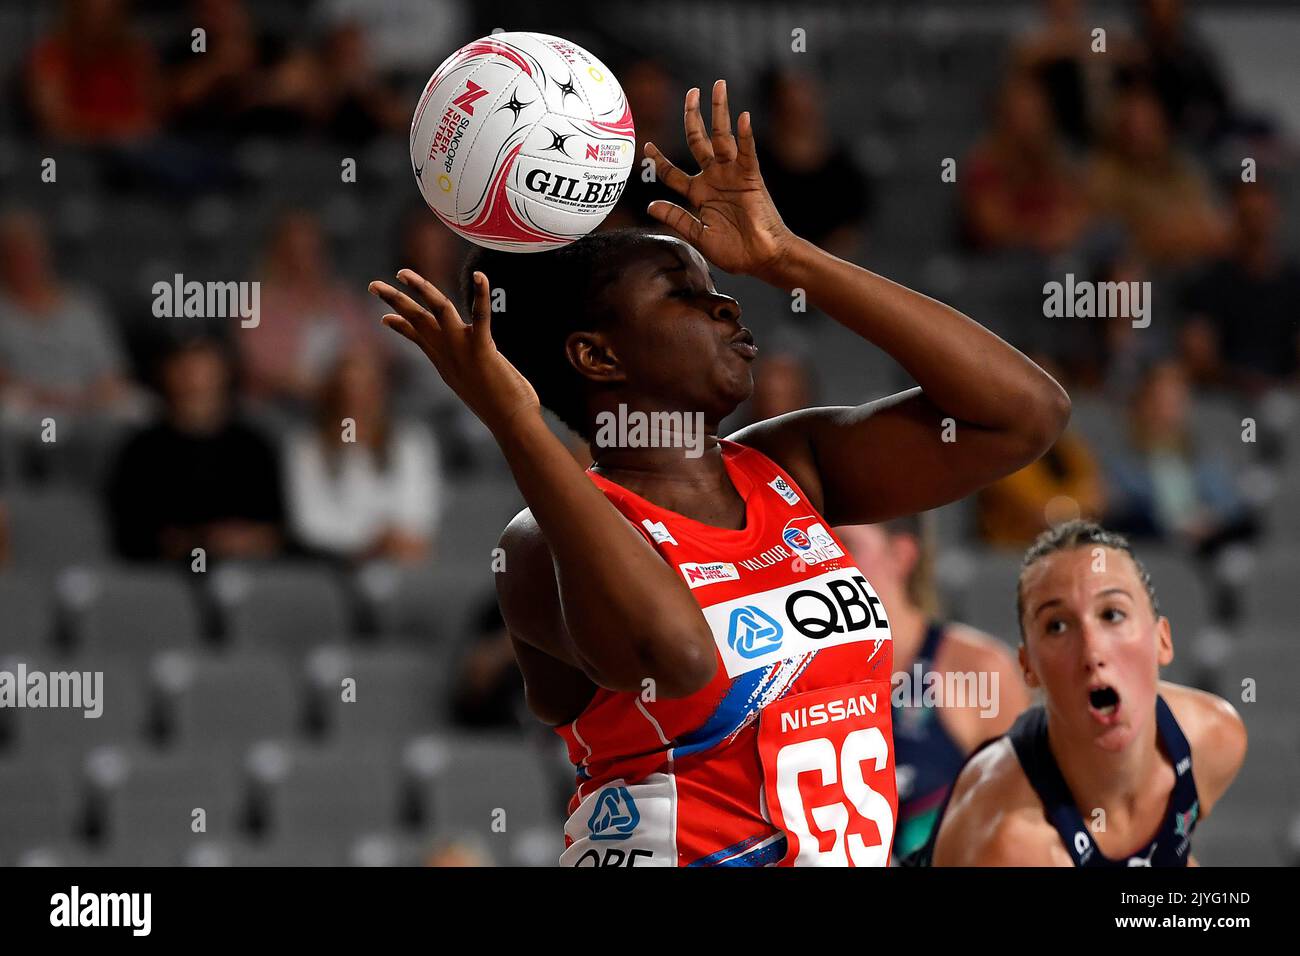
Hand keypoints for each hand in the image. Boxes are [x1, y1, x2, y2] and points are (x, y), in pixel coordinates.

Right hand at [368, 268, 540, 434]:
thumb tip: (468, 373)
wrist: (510, 424)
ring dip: (420, 289)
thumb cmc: (501, 408)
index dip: (399, 326)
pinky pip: (480, 316)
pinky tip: (480, 276)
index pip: (417, 338)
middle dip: (394, 301)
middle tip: (372, 284)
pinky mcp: (481, 349)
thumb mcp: (474, 388)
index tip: (383, 318)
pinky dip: (480, 295)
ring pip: (437, 311)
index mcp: (445, 362)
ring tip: (403, 273)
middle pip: (416, 320)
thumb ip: (468, 373)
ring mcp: (462, 350)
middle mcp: (448, 354)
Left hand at [644, 80, 795, 279]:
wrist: (762, 258)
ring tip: (718, 86)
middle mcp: (714, 178)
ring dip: (720, 111)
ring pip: (722, 137)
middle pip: (698, 140)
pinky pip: (748, 152)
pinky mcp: (751, 177)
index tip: (646, 146)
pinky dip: (746, 135)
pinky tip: (742, 117)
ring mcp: (732, 174)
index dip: (659, 160)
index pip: (673, 172)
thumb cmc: (734, 251)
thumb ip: (677, 218)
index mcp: (698, 193)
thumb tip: (650, 205)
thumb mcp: (699, 235)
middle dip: (693, 116)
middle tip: (691, 93)